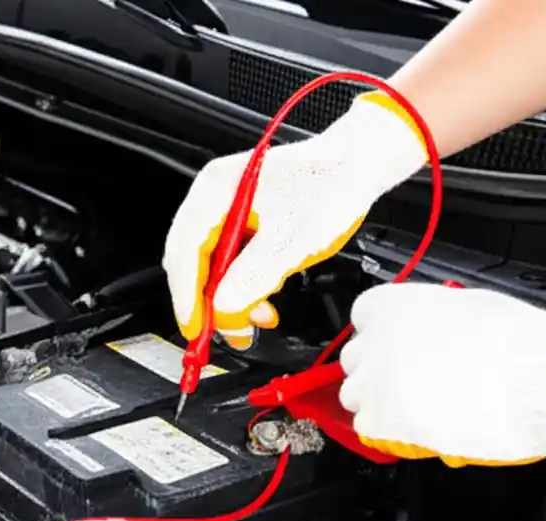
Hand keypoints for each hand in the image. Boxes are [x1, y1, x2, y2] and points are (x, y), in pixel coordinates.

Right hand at [163, 92, 426, 348]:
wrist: (360, 163)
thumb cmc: (331, 187)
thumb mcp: (290, 242)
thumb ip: (252, 278)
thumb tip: (222, 309)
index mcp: (215, 193)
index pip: (185, 253)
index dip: (187, 296)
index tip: (195, 329)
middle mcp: (214, 196)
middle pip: (192, 259)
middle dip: (208, 299)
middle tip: (225, 331)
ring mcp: (229, 205)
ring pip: (213, 261)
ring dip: (230, 294)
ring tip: (256, 316)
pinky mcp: (246, 215)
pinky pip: (232, 254)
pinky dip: (243, 280)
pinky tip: (263, 296)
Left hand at [338, 283, 545, 466]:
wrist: (534, 378)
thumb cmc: (515, 339)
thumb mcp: (468, 308)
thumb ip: (436, 320)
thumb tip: (439, 336)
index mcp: (393, 305)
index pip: (364, 316)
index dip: (384, 334)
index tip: (399, 345)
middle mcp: (375, 341)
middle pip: (356, 358)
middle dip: (378, 369)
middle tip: (409, 380)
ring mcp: (374, 382)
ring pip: (354, 394)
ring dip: (377, 400)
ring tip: (412, 406)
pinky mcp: (383, 420)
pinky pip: (366, 426)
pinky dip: (386, 429)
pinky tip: (413, 426)